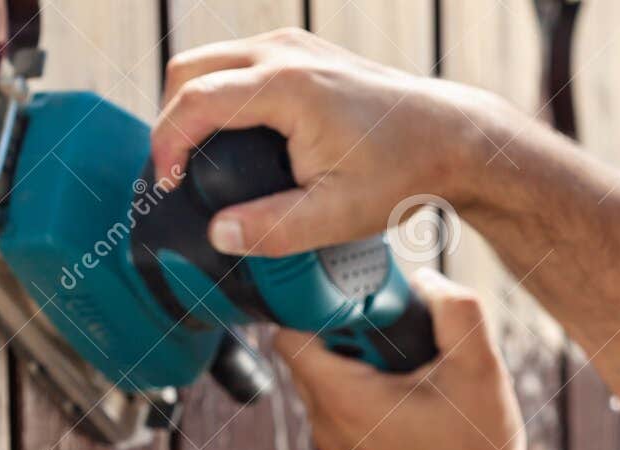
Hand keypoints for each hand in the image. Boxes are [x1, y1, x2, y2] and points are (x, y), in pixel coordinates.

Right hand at [152, 28, 506, 256]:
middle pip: (190, 68)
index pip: (196, 99)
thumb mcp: (339, 216)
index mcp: (286, 86)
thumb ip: (276, 229)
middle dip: (171, 119)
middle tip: (176, 174)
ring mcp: (294, 45)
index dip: (168, 143)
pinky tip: (233, 143)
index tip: (168, 186)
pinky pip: (241, 65)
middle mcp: (284, 51)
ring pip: (213, 61)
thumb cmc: (401, 173)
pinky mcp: (304, 52)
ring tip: (199, 162)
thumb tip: (219, 234)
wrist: (451, 138)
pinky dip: (222, 96)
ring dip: (194, 105)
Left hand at [277, 270, 525, 449]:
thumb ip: (456, 310)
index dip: (320, 299)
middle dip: (348, 325)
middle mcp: (323, 421)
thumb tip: (426, 280)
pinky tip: (412, 393)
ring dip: (360, 357)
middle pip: (308, 347)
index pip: (290, 326)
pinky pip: (341, 404)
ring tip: (410, 363)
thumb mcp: (480, 369)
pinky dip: (366, 386)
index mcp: (339, 395)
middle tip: (398, 327)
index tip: (365, 296)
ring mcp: (332, 443)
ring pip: (325, 375)